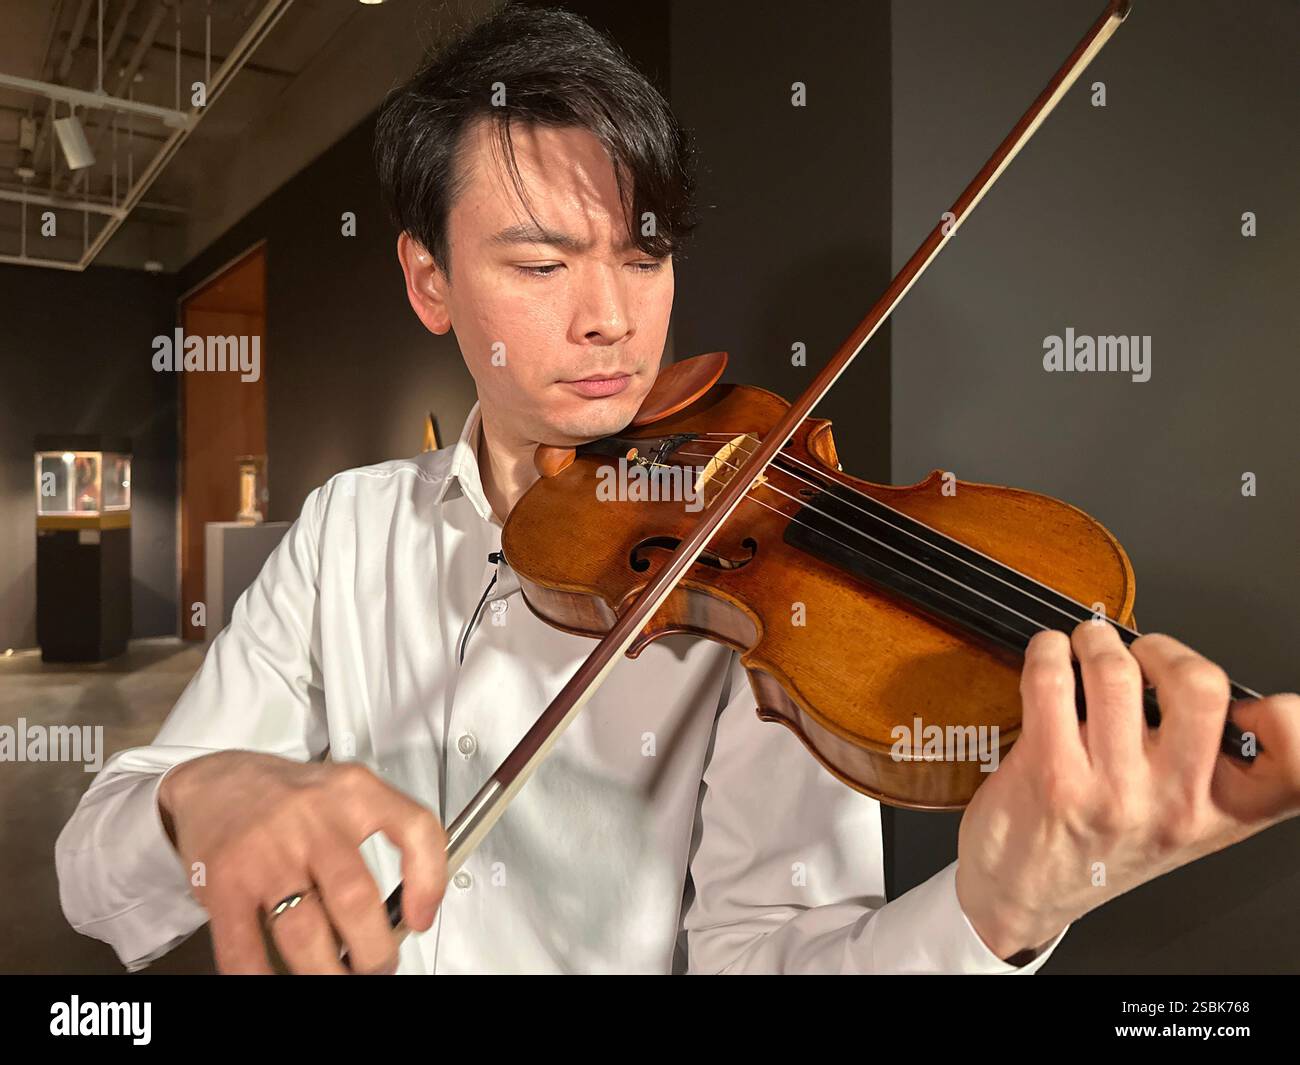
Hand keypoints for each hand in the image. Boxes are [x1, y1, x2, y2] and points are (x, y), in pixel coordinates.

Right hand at [159, 751, 446, 973]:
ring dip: (326, 971)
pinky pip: (245, 946)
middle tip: (376, 966)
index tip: (420, 919)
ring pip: (304, 931)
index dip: (429, 880)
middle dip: (372, 951)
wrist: (215, 781)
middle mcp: (312, 818)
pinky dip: (264, 977)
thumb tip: (403, 910)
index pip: (414, 827)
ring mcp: (267, 850)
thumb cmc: (289, 796)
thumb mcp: (345, 793)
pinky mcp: (225, 881)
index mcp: (353, 793)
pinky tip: (276, 980)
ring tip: (337, 978)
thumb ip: (379, 835)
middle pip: (356, 898)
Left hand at [955, 622, 1299, 960]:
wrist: (1023, 895)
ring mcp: (1112, 790)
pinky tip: (1048, 659)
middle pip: (1200, 687)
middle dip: (1163, 649)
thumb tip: (1208, 686)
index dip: (1288, 721)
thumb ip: (1209, 768)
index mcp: (1219, 812)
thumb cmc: (1096, 849)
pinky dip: (1046, 653)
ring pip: (1116, 673)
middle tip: (1141, 654)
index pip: (1293, 768)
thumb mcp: (1178, 825)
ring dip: (1095, 643)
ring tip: (1087, 649)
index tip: (1251, 707)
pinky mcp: (1050, 773)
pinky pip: (1052, 681)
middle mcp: (1174, 804)